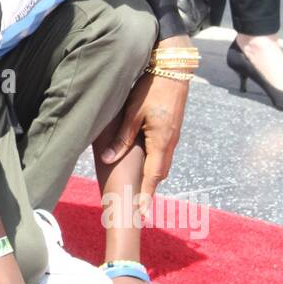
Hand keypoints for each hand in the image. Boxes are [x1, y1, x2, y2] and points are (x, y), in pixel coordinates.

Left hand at [99, 39, 188, 201]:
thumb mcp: (133, 113)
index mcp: (161, 142)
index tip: (142, 213)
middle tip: (139, 206)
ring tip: (140, 190)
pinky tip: (145, 164)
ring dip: (152, 177)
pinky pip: (163, 153)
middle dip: (149, 190)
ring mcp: (173, 136)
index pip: (153, 176)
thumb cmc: (151, 89)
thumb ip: (122, 138)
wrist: (174, 70)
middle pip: (159, 173)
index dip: (146, 195)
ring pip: (162, 163)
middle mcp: (170, 143)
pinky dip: (155, 163)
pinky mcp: (172, 129)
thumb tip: (108, 159)